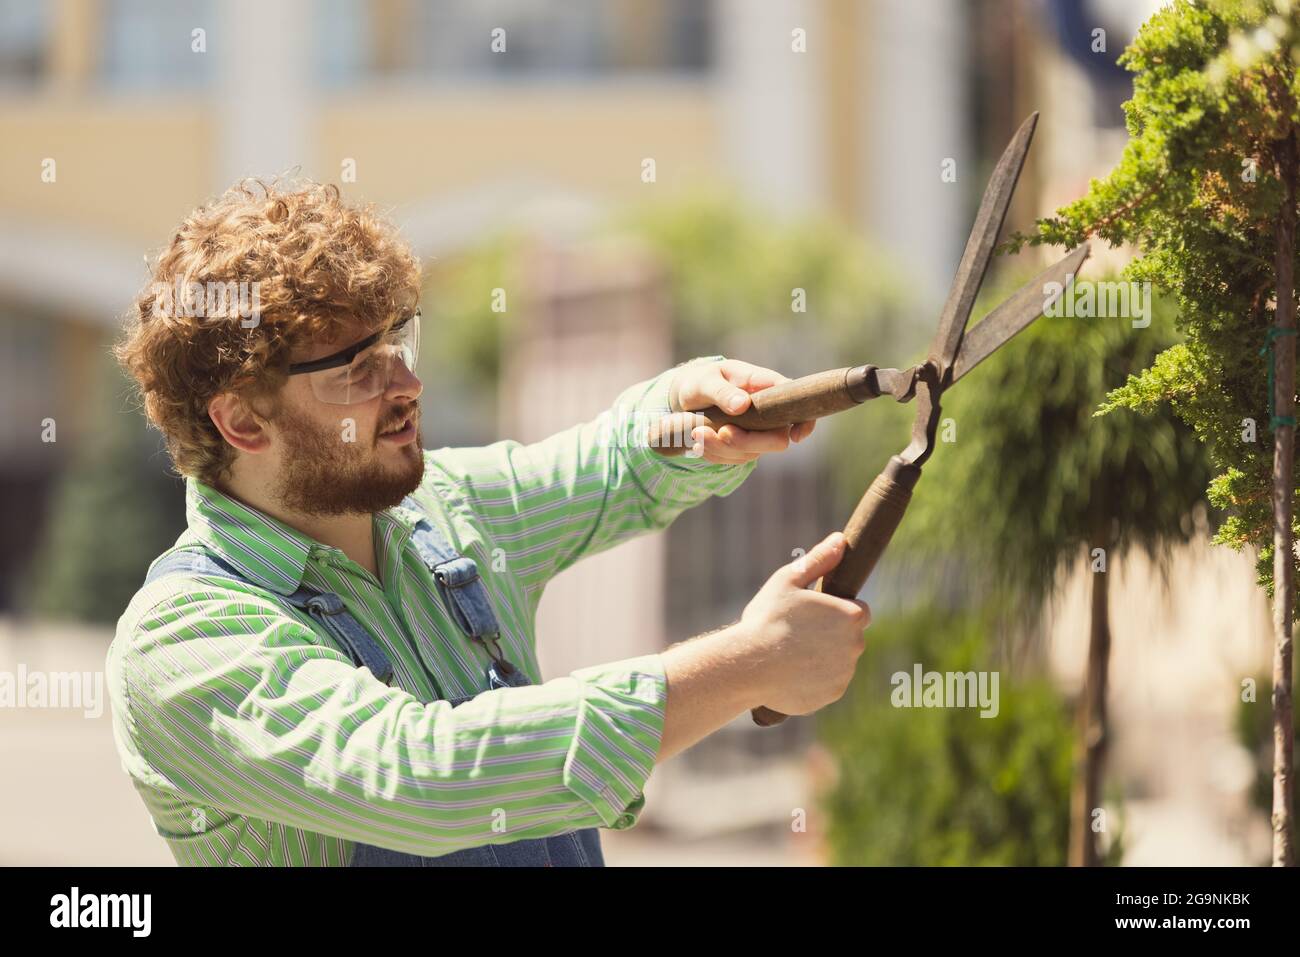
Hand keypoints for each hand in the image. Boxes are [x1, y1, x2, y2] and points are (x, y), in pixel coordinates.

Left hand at [662, 358, 815, 463]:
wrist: (688, 398)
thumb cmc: (701, 382)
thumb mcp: (705, 381)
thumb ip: (722, 392)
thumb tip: (742, 404)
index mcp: (766, 386)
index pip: (796, 404)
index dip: (804, 422)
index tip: (795, 436)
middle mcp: (768, 412)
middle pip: (776, 439)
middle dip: (746, 441)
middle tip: (720, 432)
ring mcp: (758, 432)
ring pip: (751, 453)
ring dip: (721, 448)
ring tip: (697, 433)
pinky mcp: (743, 447)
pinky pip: (733, 460)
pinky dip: (714, 453)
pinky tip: (699, 440)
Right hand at [733, 531, 869, 715]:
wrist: (748, 665)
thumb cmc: (767, 619)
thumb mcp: (788, 580)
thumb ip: (819, 559)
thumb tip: (841, 539)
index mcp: (851, 615)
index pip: (860, 611)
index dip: (838, 611)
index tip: (816, 614)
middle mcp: (856, 645)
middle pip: (850, 637)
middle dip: (831, 635)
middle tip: (799, 633)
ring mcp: (845, 673)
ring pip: (839, 661)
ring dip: (824, 657)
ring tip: (792, 654)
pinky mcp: (832, 695)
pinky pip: (828, 684)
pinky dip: (815, 679)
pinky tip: (792, 672)